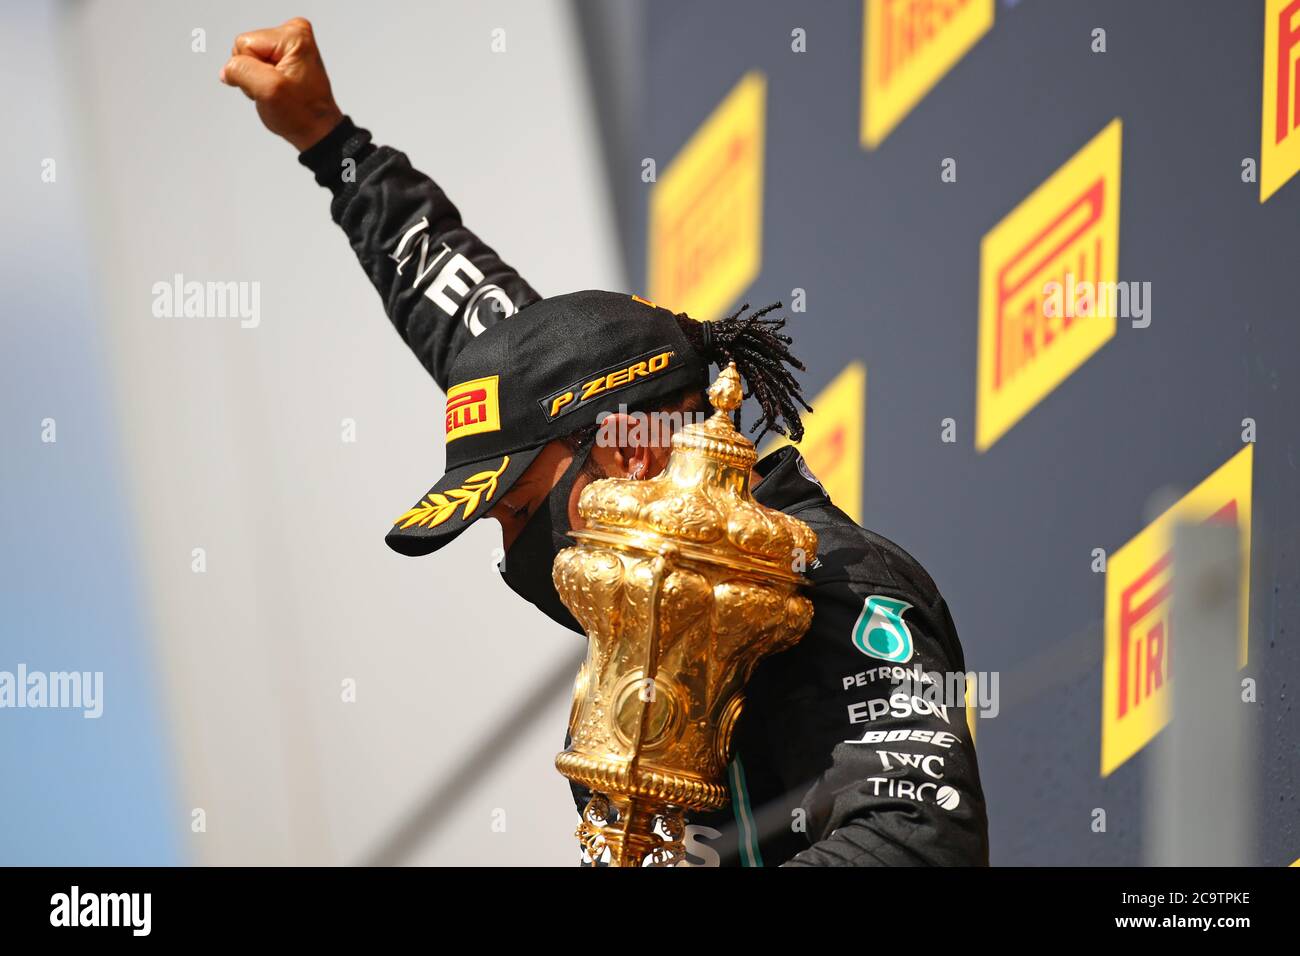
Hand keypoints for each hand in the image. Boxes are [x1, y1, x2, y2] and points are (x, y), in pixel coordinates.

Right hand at [220, 17, 342, 151]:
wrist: (317, 129)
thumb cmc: (302, 113)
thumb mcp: (268, 91)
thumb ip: (241, 71)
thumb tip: (227, 68)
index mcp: (293, 35)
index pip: (244, 44)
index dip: (252, 70)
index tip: (274, 84)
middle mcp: (293, 33)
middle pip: (245, 48)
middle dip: (254, 73)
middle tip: (275, 89)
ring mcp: (288, 44)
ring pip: (248, 57)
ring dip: (257, 79)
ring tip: (278, 90)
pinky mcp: (284, 55)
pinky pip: (255, 63)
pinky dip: (261, 80)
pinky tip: (278, 87)